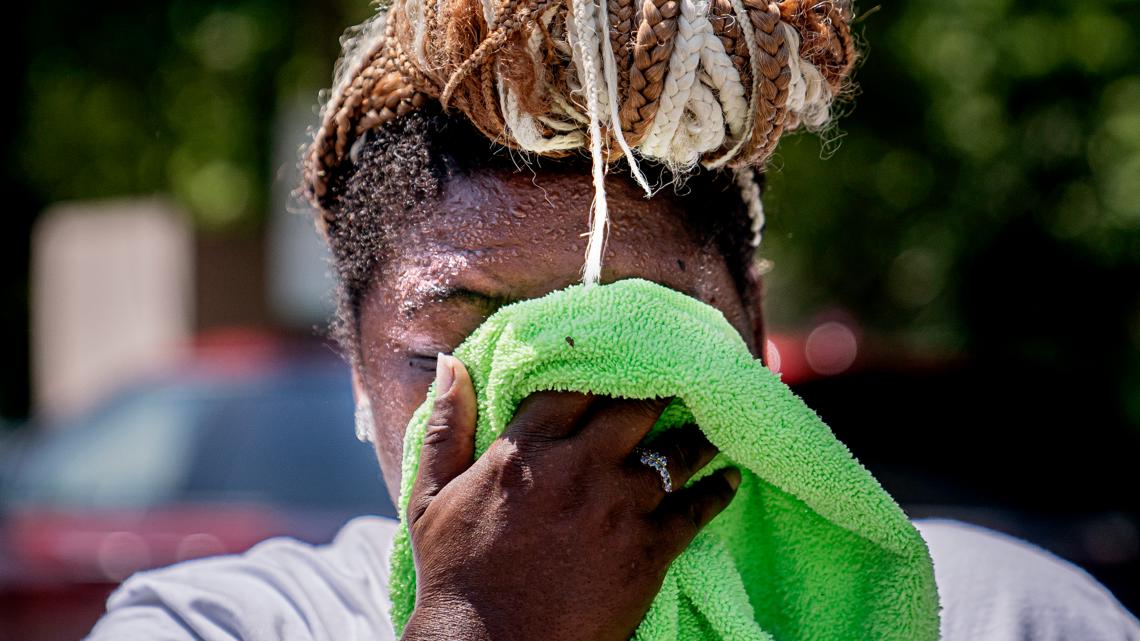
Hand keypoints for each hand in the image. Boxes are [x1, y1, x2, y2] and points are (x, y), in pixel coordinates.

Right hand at [400, 354, 740, 640]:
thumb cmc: (454, 576)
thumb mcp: (431, 496)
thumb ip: (447, 425)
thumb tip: (449, 361)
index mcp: (525, 450)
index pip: (574, 384)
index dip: (603, 365)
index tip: (624, 357)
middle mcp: (578, 468)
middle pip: (635, 406)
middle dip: (657, 391)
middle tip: (678, 381)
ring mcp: (617, 508)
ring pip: (674, 452)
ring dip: (695, 437)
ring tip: (710, 425)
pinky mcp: (648, 551)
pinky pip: (696, 509)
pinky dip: (717, 490)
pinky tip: (727, 479)